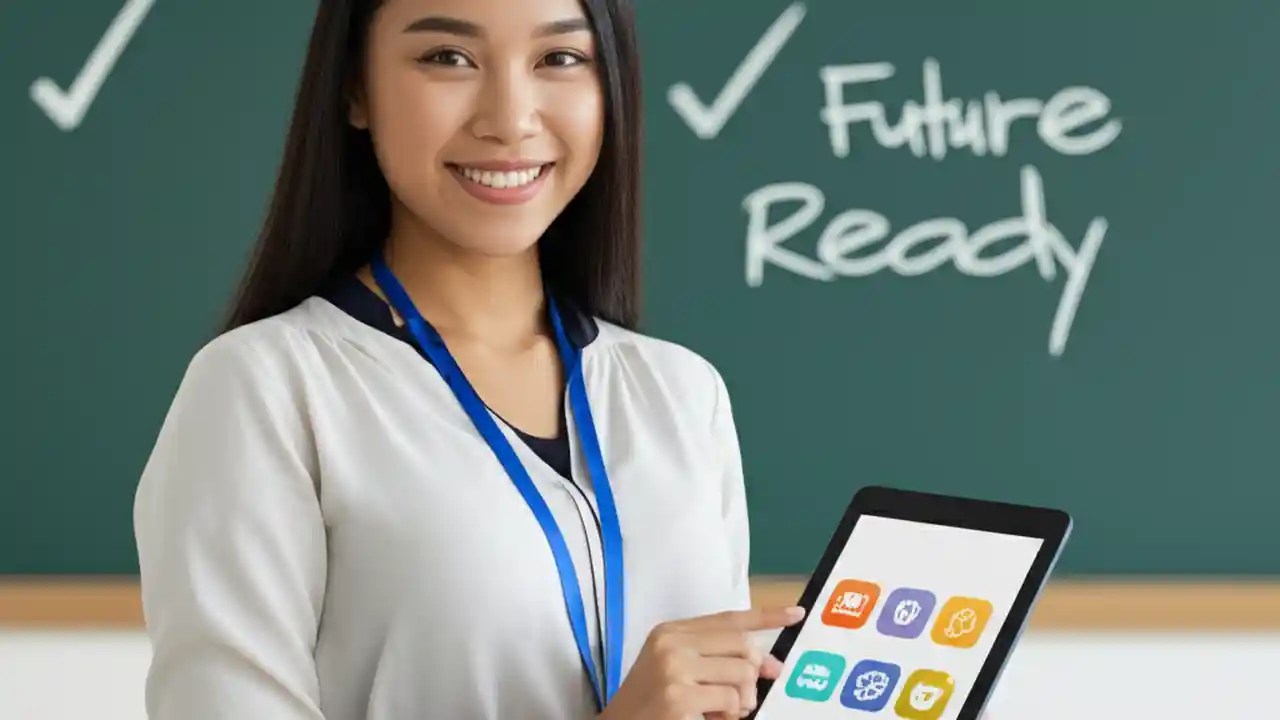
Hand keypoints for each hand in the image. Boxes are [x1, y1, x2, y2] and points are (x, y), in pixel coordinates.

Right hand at [599, 605, 805, 719]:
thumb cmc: (651, 704)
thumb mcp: (677, 670)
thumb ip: (718, 659)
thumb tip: (770, 665)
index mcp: (671, 631)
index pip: (729, 619)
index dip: (766, 616)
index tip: (796, 614)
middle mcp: (672, 643)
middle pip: (743, 647)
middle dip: (752, 677)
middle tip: (743, 700)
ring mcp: (675, 669)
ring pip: (742, 676)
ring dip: (741, 703)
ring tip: (719, 713)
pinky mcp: (679, 698)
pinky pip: (730, 703)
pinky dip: (728, 717)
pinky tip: (708, 719)